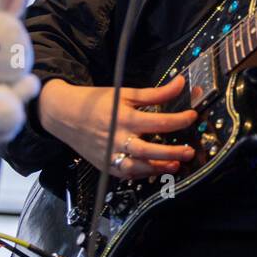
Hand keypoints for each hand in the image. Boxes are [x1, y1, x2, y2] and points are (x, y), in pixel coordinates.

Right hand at [38, 75, 196, 179]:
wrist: (64, 115)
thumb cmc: (96, 102)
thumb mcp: (125, 93)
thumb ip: (155, 93)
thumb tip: (181, 83)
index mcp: (124, 117)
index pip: (158, 121)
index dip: (178, 120)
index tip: (192, 116)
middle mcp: (117, 139)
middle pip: (148, 150)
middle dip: (171, 152)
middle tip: (189, 151)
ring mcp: (110, 155)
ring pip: (137, 167)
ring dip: (158, 168)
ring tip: (175, 165)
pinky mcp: (106, 165)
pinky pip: (127, 174)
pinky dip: (142, 173)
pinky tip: (155, 168)